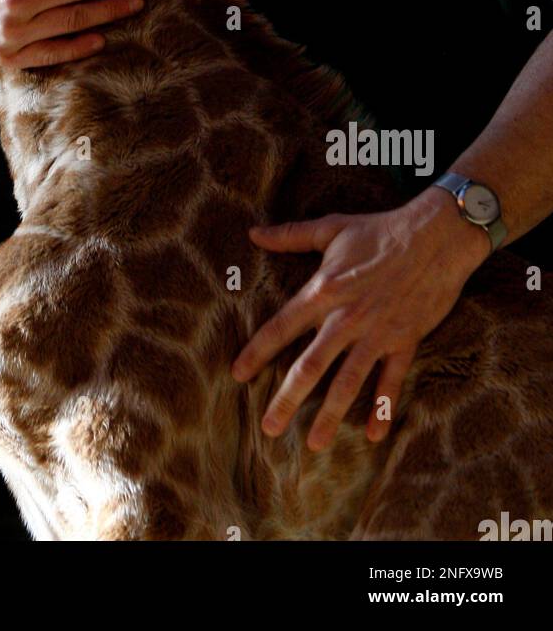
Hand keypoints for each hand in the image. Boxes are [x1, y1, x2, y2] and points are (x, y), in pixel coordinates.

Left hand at [231, 188, 489, 450]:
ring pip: (348, 383)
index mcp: (323, 291)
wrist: (436, 236)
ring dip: (329, 415)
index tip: (237, 374)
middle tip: (268, 428)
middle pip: (310, 366)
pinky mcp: (404, 341)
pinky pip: (391, 382)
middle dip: (287, 399)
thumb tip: (253, 233)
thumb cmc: (380, 229)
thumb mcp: (331, 229)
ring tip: (313, 444)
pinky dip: (383, 409)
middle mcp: (346, 319)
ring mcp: (376, 334)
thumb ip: (290, 236)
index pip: (282, 327)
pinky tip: (373, 434)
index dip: (257, 351)